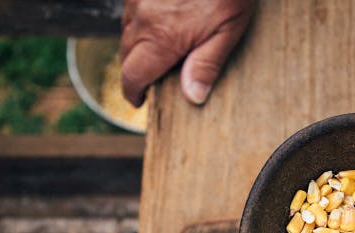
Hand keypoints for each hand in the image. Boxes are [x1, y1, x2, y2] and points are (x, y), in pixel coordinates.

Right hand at [119, 0, 254, 106]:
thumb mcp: (228, 27)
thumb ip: (207, 63)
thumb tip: (192, 97)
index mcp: (160, 38)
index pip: (132, 77)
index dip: (134, 93)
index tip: (140, 101)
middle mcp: (141, 18)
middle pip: (126, 55)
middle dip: (137, 70)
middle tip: (155, 79)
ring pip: (128, 30)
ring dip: (139, 44)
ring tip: (162, 49)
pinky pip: (133, 8)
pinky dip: (142, 19)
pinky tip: (164, 17)